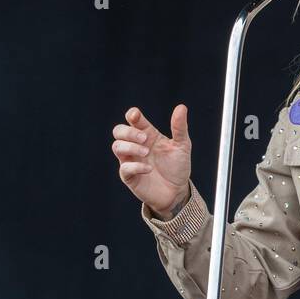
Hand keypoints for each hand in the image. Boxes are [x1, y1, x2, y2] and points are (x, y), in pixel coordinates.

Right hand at [112, 104, 191, 219]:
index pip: (134, 120)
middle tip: (144, 139)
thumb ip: (179, 127)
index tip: (135, 115)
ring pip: (117, 147)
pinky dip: (135, 166)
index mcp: (148, 134)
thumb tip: (181, 107)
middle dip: (128, 132)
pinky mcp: (129, 176)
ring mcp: (131, 160)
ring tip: (147, 152)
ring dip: (130, 147)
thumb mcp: (182, 145)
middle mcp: (136, 145)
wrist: (177, 191)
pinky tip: (149, 169)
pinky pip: (124, 168)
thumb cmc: (178, 166)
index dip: (132, 115)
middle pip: (119, 131)